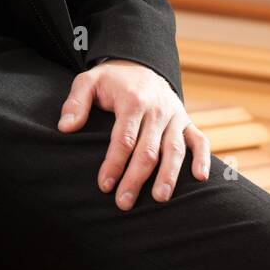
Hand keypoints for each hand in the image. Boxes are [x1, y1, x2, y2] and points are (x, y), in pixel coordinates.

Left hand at [57, 59, 210, 210]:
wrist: (141, 65)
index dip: (114, 163)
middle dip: (136, 178)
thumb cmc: (112, 80)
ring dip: (169, 175)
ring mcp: (175, 116)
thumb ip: (76, 102)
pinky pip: (200, 140)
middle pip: (149, 149)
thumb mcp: (89, 81)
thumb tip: (65, 127)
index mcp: (133, 100)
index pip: (124, 137)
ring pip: (175, 149)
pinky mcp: (187, 121)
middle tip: (124, 203)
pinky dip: (203, 158)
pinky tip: (200, 178)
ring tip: (160, 198)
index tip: (105, 185)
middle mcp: (157, 109)